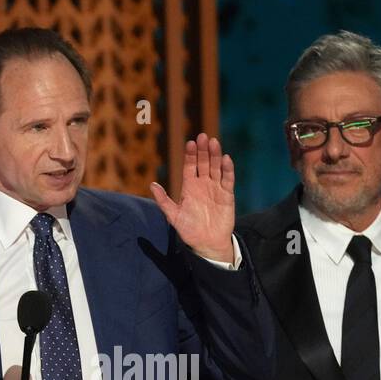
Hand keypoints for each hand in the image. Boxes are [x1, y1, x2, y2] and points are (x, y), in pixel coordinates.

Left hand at [148, 133, 235, 264]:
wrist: (207, 243)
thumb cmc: (189, 230)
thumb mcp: (173, 216)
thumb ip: (163, 201)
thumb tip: (152, 185)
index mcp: (189, 186)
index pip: (189, 166)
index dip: (190, 155)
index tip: (190, 143)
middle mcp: (203, 184)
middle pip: (203, 163)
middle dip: (203, 150)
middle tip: (203, 136)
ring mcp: (216, 188)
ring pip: (216, 167)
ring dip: (215, 155)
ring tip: (214, 143)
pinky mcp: (227, 195)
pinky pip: (228, 180)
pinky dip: (228, 169)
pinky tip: (226, 159)